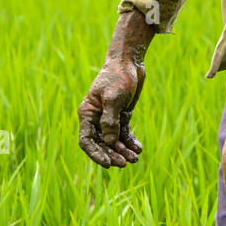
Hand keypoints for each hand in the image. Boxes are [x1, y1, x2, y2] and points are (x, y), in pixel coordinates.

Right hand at [77, 8, 155, 169]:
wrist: (129, 62)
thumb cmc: (118, 77)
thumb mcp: (113, 98)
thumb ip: (110, 121)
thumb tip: (109, 142)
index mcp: (88, 114)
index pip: (87, 141)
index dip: (96, 154)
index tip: (108, 164)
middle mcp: (96, 118)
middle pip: (101, 144)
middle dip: (113, 155)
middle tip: (125, 163)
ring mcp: (108, 118)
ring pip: (114, 141)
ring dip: (123, 151)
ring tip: (135, 157)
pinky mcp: (121, 116)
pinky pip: (124, 134)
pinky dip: (130, 141)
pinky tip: (138, 148)